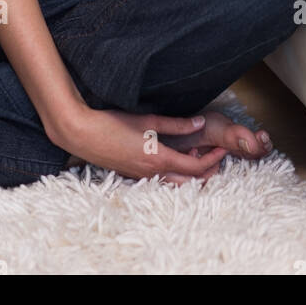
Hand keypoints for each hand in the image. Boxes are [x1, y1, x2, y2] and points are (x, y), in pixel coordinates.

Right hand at [60, 106, 227, 185]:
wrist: (82, 134)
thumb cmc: (113, 123)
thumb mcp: (148, 120)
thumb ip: (177, 125)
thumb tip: (200, 123)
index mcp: (159, 159)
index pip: (196, 168)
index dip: (212, 160)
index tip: (222, 149)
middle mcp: (153, 173)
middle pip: (189, 182)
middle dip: (207, 172)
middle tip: (217, 158)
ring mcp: (141, 176)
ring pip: (175, 184)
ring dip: (191, 175)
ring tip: (199, 158)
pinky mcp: (133, 174)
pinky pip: (161, 181)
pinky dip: (176, 174)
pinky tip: (175, 159)